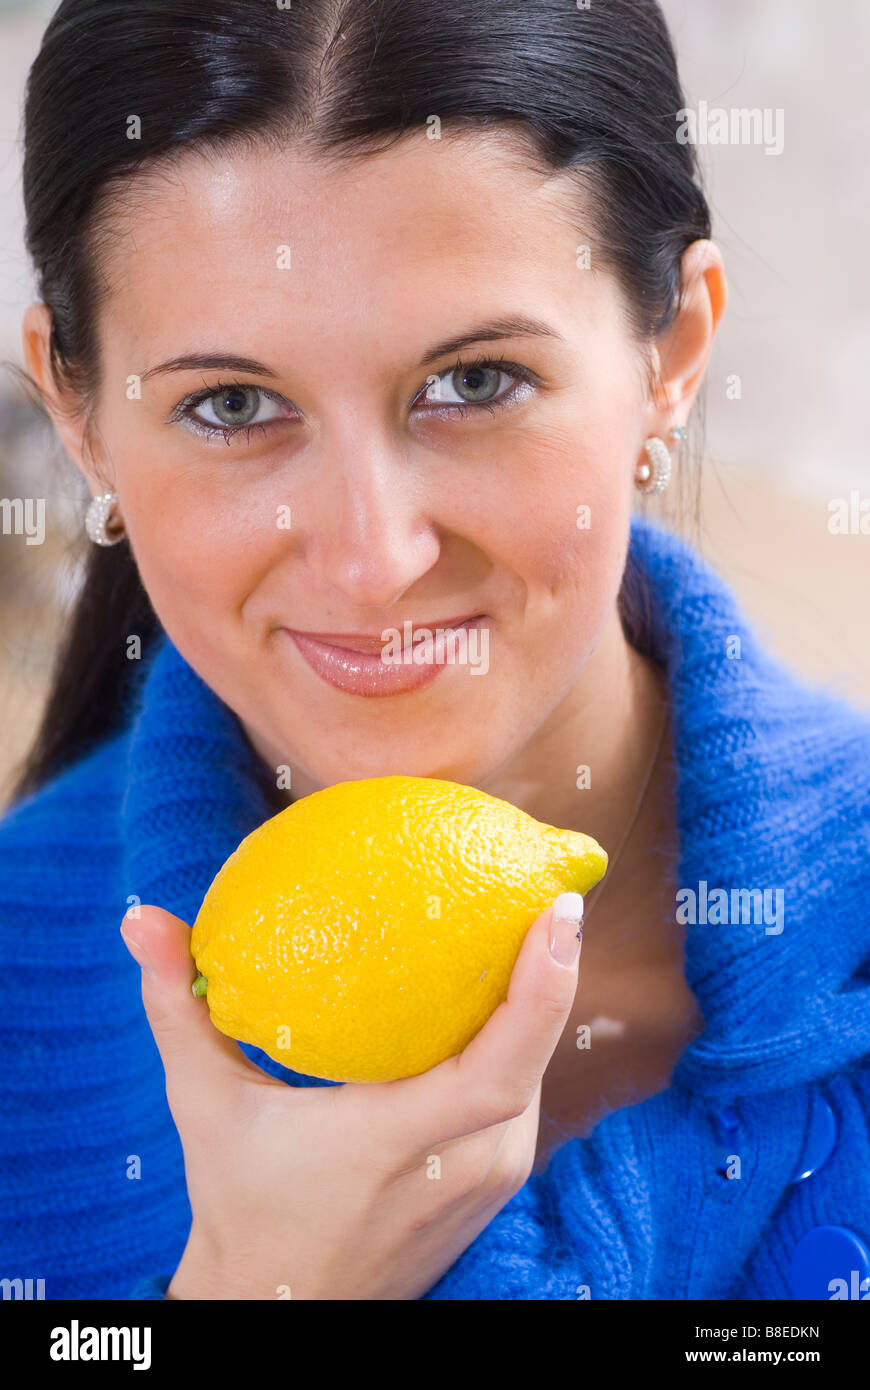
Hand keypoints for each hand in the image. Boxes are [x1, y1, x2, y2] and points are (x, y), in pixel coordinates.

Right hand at [120, 892, 583, 1299]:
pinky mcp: (494, 1188)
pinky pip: (520, 1099)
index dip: (543, 986)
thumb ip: (179, 1009)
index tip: (556, 909)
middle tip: (540, 882)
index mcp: (402, 1139)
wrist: (280, 1308)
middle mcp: (465, 1162)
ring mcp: (489, 1181)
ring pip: (533, 1076)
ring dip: (534, 1006)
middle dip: (550, 970)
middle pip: (536, 1056)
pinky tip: (495, 997)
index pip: (501, 1065)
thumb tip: (142, 921)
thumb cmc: (241, 1205)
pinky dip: (516, 1044)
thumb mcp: (205, 1105)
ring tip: (524, 925)